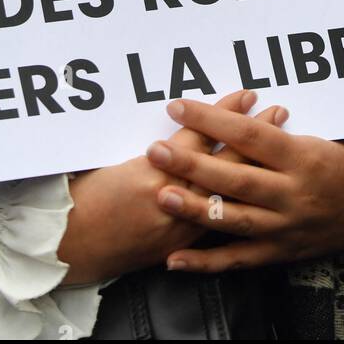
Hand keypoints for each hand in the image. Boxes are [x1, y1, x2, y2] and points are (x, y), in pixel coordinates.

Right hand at [57, 89, 285, 285]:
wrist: (67, 247)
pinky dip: (238, 206)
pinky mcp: (179, 248)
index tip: (246, 95)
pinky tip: (256, 195)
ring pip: (227, 194)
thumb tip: (184, 127)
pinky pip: (217, 227)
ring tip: (276, 147)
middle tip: (276, 112)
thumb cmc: (80, 198)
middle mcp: (172, 200)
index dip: (225, 114)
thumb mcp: (112, 159)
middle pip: (223, 163)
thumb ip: (153, 148)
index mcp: (152, 172)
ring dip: (253, 168)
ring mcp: (179, 228)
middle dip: (252, 137)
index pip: (199, 135)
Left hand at [147, 100, 343, 273]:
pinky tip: (175, 260)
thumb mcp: (313, 139)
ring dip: (195, 208)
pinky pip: (238, 260)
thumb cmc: (342, 163)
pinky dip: (205, 263)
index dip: (212, 121)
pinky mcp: (279, 253)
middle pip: (236, 178)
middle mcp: (293, 193)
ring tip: (162, 195)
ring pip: (234, 219)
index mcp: (301, 157)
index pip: (249, 135)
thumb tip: (227, 116)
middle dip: (193, 164)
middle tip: (157, 151)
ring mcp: (285, 226)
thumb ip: (271, 135)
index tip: (178, 107)